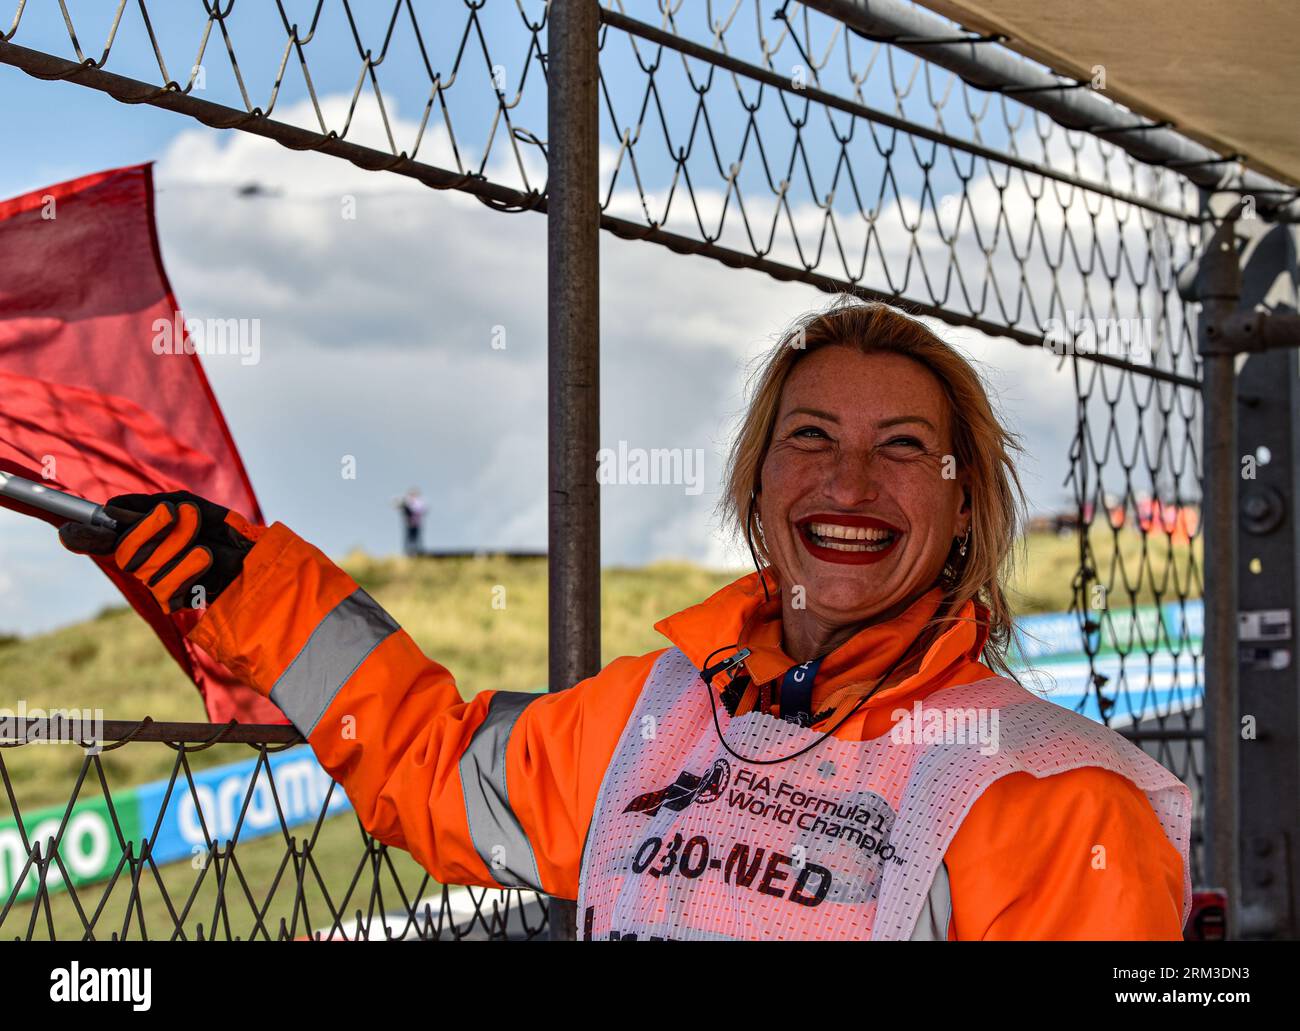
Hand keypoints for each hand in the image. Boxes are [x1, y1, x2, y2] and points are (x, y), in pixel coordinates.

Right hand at [59, 491, 264, 612]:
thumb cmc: (223, 531)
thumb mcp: (188, 507)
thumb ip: (150, 507)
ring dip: (180, 546)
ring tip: (205, 544)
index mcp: (144, 539)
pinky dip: (193, 567)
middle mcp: (147, 564)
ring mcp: (160, 585)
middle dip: (152, 529)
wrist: (259, 558)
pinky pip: (172, 587)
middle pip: (127, 552)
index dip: (85, 537)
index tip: (68, 531)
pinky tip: (208, 563)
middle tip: (180, 515)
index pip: (105, 540)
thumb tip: (110, 510)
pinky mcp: (179, 601)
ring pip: (149, 569)